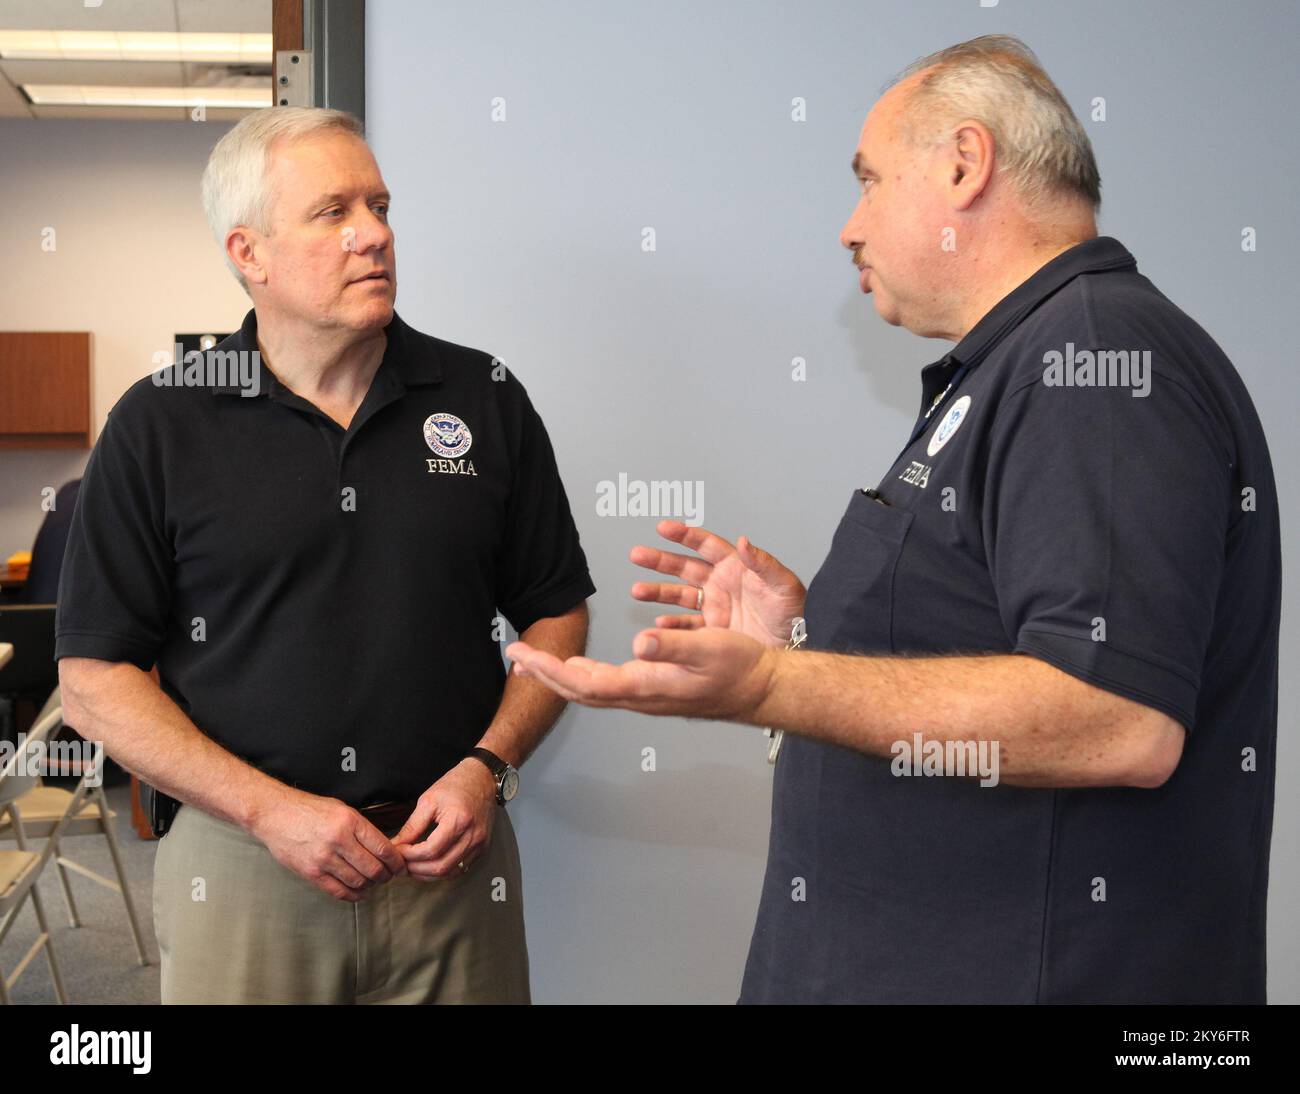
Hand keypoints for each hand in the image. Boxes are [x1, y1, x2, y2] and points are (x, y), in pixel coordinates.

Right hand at [250, 790, 409, 902]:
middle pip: (374, 869)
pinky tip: (359, 891)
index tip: (401, 866)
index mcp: (350, 822)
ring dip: (371, 885)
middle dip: (387, 876)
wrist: (275, 813)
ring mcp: (323, 859)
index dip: (397, 862)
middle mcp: (338, 840)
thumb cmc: (310, 809)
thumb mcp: (342, 809)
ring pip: (359, 882)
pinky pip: (339, 891)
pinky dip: (354, 894)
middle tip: (389, 876)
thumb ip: (362, 829)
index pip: (383, 848)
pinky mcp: (310, 873)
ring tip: (373, 882)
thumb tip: (385, 849)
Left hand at [392, 759, 497, 879]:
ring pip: (450, 872)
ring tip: (412, 866)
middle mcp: (472, 836)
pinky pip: (459, 869)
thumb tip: (396, 845)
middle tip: (401, 863)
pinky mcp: (482, 849)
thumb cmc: (456, 785)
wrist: (483, 779)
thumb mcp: (429, 800)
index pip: (430, 850)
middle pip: (441, 866)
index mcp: (459, 820)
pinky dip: (442, 871)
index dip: (410, 855)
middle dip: (416, 869)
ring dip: (428, 874)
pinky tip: (429, 865)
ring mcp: (479, 845)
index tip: (398, 851)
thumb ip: (412, 826)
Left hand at [506, 626, 777, 722]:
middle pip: (580, 690)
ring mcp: (646, 694)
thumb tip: (638, 643)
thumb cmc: (738, 667)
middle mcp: (640, 694)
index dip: (550, 669)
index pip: (584, 682)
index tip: (522, 655)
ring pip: (592, 689)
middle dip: (545, 674)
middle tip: (515, 657)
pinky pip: (608, 685)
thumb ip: (673, 645)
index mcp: (646, 685)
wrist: (760, 687)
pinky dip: (584, 675)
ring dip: (560, 676)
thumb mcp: (708, 647)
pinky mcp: (654, 687)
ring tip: (535, 664)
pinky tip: (580, 666)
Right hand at [629, 520, 805, 646]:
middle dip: (660, 560)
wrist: (791, 651)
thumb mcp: (784, 586)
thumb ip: (764, 563)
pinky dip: (671, 626)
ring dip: (657, 591)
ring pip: (679, 595)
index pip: (706, 545)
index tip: (664, 528)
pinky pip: (685, 625)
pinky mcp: (711, 630)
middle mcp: (720, 584)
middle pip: (684, 567)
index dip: (685, 535)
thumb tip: (744, 541)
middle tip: (637, 554)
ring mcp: (714, 607)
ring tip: (637, 590)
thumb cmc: (792, 615)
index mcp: (735, 567)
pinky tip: (659, 625)